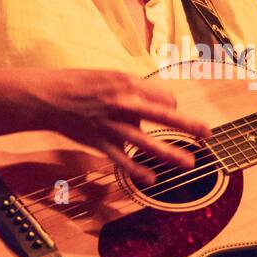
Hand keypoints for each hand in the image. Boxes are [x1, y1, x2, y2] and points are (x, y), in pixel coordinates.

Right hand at [36, 69, 212, 185]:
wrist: (49, 97)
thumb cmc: (81, 84)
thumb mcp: (110, 76)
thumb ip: (134, 90)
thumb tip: (155, 104)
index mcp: (128, 84)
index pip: (163, 98)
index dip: (172, 105)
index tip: (172, 112)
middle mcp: (123, 104)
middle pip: (163, 116)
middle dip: (189, 125)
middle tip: (208, 134)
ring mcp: (112, 125)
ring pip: (146, 142)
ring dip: (170, 154)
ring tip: (190, 163)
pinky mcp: (100, 142)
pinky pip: (122, 160)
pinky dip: (137, 171)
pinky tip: (151, 180)